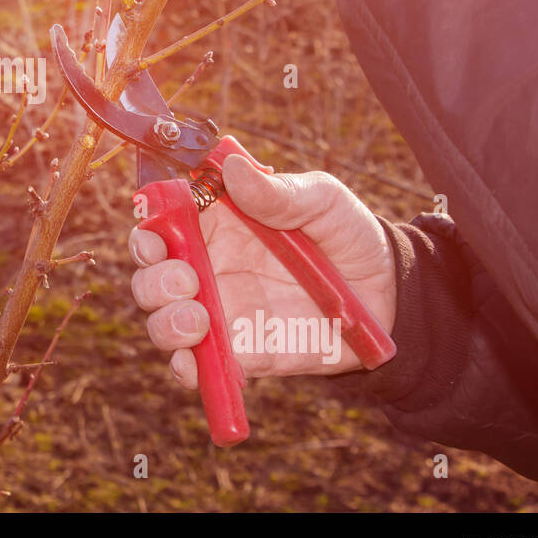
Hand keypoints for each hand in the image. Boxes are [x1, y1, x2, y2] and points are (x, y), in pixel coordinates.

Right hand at [128, 154, 396, 386]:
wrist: (389, 299)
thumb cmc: (349, 237)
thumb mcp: (324, 202)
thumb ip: (280, 192)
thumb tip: (232, 168)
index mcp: (216, 221)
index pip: (162, 218)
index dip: (148, 223)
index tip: (156, 230)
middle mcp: (207, 266)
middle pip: (150, 270)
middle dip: (152, 276)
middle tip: (186, 280)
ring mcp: (218, 311)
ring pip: (160, 318)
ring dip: (164, 320)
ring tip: (198, 321)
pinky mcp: (236, 353)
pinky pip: (194, 366)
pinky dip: (185, 368)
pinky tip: (196, 363)